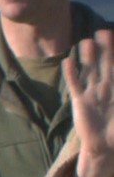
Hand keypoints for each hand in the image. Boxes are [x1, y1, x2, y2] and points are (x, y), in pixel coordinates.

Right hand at [65, 29, 113, 176]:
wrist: (104, 145)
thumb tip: (113, 80)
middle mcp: (106, 87)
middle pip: (105, 64)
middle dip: (105, 49)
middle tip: (103, 31)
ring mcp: (92, 93)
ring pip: (90, 71)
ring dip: (87, 57)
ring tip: (85, 42)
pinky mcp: (79, 101)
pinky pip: (75, 85)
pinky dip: (71, 73)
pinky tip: (68, 61)